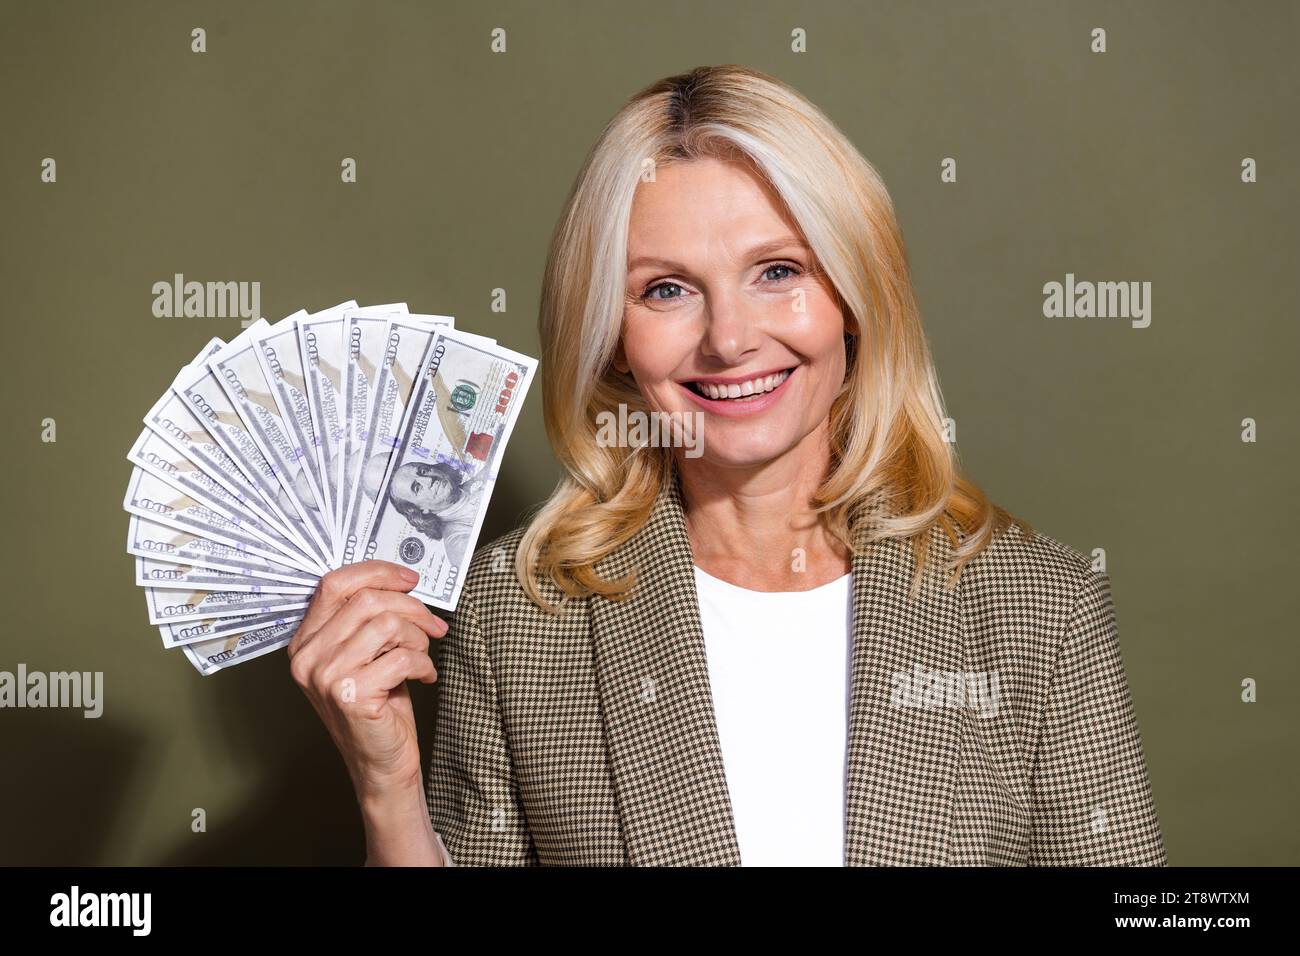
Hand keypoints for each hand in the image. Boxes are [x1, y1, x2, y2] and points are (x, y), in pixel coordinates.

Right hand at [288, 561, 447, 800]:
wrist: (381, 763)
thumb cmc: (378, 704)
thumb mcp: (364, 654)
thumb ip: (366, 619)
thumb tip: (400, 579)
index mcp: (305, 640)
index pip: (333, 583)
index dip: (377, 572)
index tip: (409, 579)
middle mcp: (307, 658)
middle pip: (367, 600)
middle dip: (411, 607)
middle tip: (433, 624)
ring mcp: (325, 677)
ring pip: (387, 625)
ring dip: (418, 637)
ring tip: (422, 655)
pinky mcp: (350, 696)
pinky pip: (401, 657)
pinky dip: (423, 664)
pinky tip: (424, 677)